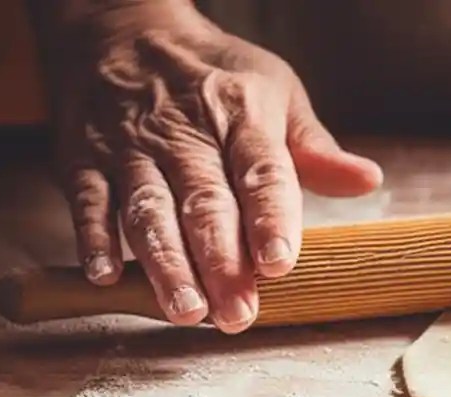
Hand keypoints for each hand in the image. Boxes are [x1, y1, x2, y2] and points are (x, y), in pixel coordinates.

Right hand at [36, 1, 381, 332]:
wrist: (122, 29)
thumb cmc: (215, 76)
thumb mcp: (276, 92)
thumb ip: (316, 149)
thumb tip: (367, 181)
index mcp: (241, 116)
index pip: (261, 172)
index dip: (270, 220)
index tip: (279, 266)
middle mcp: (185, 134)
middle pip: (205, 202)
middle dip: (221, 262)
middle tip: (237, 314)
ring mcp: (131, 147)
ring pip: (149, 210)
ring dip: (166, 263)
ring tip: (186, 310)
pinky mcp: (83, 159)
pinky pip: (88, 202)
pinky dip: (94, 240)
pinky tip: (107, 278)